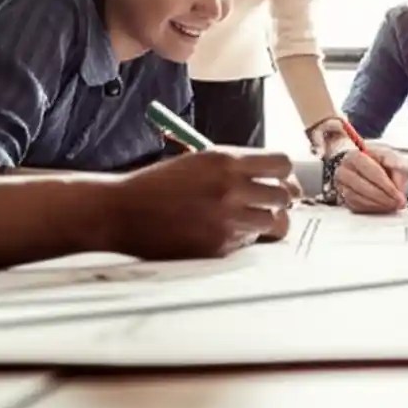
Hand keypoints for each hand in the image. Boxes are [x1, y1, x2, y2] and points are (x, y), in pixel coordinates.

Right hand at [103, 148, 296, 258]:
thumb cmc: (158, 184)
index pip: (282, 164)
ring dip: (266, 220)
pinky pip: (250, 241)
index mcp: (226, 160)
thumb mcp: (198, 161)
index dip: (283, 173)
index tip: (278, 178)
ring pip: (276, 222)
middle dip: (279, 198)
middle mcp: (231, 188)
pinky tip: (222, 230)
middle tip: (268, 201)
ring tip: (250, 218)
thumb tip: (272, 177)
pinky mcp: (220, 246)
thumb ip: (236, 166)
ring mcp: (227, 220)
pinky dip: (243, 237)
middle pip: (285, 195)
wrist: (122, 211)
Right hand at [335, 142, 407, 213]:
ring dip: (378, 204)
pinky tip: (383, 207)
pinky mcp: (343, 198)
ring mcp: (342, 186)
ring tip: (392, 205)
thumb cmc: (375, 161)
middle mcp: (344, 171)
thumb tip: (397, 176)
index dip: (386, 185)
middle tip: (397, 202)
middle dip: (383, 197)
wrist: (362, 166)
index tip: (398, 194)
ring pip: (358, 199)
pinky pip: (356, 206)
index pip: (371, 171)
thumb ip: (396, 164)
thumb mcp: (390, 156)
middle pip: (363, 187)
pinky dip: (371, 208)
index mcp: (356, 157)